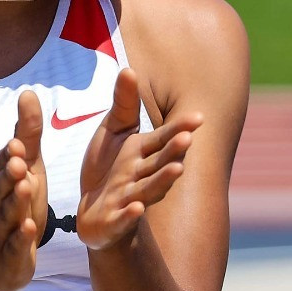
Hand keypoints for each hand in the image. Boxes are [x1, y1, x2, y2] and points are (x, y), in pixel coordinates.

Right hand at [0, 90, 46, 290]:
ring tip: (25, 187)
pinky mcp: (12, 256)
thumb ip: (29, 135)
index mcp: (5, 182)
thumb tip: (28, 92)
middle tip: (19, 160)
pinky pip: (16, 247)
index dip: (12, 154)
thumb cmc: (16, 206)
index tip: (18, 140)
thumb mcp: (27, 169)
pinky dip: (21, 239)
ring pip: (8, 215)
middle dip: (10, 173)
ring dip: (15, 201)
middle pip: (3, 187)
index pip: (5, 164)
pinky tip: (29, 230)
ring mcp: (4, 231)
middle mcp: (0, 203)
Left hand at [78, 69, 201, 251]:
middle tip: (189, 138)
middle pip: (160, 162)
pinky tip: (137, 209)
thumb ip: (124, 104)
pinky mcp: (113, 221)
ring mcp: (129, 199)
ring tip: (177, 169)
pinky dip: (129, 215)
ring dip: (163, 180)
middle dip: (174, 151)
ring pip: (149, 189)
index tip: (199, 117)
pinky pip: (122, 218)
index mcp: (143, 153)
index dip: (179, 129)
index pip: (163, 139)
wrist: (93, 212)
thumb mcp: (113, 132)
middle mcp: (141, 176)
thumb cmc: (107, 168)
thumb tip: (130, 69)